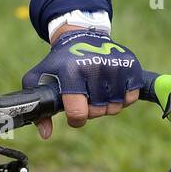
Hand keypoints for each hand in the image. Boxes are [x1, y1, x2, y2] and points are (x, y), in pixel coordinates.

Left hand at [22, 27, 141, 139]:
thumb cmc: (59, 63)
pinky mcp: (131, 64)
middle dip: (90, 111)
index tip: (73, 114)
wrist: (82, 36)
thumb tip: (45, 135)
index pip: (78, 113)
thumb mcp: (39, 78)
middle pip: (98, 111)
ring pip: (115, 106)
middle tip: (85, 98)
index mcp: (71, 72)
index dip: (76, 120)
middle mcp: (94, 67)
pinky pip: (131, 97)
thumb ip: (39, 107)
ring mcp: (114, 65)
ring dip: (106, 105)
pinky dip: (122, 98)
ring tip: (96, 92)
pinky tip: (111, 87)